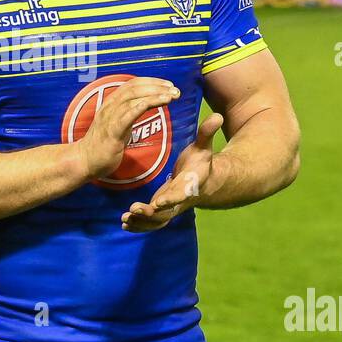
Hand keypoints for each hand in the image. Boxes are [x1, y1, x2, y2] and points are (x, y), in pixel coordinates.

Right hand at [75, 77, 179, 180]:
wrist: (84, 161)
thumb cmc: (103, 144)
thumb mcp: (119, 124)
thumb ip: (130, 114)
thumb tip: (145, 106)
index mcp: (112, 103)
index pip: (133, 84)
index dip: (152, 81)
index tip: (168, 85)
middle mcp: (110, 106)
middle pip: (135, 88)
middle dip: (157, 87)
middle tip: (175, 90)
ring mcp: (110, 118)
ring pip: (133, 99)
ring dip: (154, 95)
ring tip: (171, 96)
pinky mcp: (112, 131)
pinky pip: (128, 115)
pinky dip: (142, 106)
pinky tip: (155, 103)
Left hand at [122, 113, 223, 232]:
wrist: (205, 182)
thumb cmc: (200, 163)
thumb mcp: (203, 147)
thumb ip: (206, 133)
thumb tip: (216, 115)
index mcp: (189, 185)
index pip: (182, 194)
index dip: (171, 199)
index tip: (159, 202)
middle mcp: (181, 200)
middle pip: (167, 212)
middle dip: (151, 214)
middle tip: (134, 210)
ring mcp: (171, 208)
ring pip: (158, 221)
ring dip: (142, 222)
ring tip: (126, 219)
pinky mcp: (163, 211)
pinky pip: (153, 223)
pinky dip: (140, 225)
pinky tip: (126, 224)